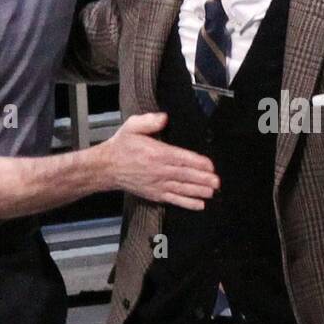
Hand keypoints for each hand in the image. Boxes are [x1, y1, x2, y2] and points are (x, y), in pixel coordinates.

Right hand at [100, 112, 217, 209]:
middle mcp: (158, 170)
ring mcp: (157, 184)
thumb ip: (149, 121)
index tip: (210, 165)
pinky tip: (199, 204)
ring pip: (182, 189)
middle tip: (217, 182)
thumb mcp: (132, 126)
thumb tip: (164, 118)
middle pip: (185, 175)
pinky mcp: (155, 194)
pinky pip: (173, 199)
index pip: (181, 158)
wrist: (106, 168)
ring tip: (212, 192)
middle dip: (202, 179)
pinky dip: (187, 203)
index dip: (197, 162)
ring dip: (198, 191)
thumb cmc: (122, 146)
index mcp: (156, 153)